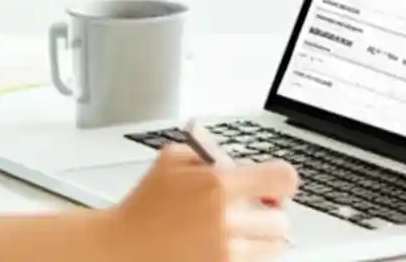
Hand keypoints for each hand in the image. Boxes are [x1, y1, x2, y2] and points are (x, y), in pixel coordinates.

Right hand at [105, 144, 298, 261]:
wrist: (122, 247)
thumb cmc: (144, 206)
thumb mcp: (171, 160)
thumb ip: (208, 153)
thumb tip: (237, 161)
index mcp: (218, 185)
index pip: (283, 179)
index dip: (282, 180)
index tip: (273, 184)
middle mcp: (226, 221)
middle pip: (281, 220)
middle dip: (269, 214)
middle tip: (253, 211)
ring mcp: (225, 253)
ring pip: (273, 248)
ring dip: (260, 238)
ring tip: (239, 232)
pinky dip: (245, 256)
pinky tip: (226, 247)